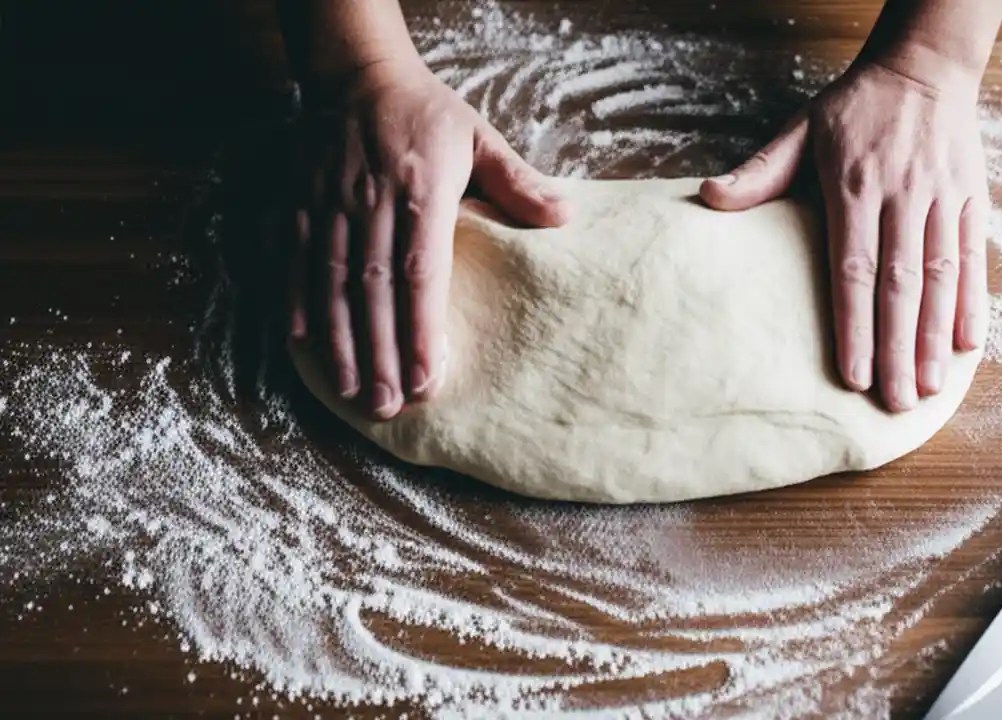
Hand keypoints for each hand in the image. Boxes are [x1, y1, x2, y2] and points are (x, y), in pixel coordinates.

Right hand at [289, 60, 568, 418]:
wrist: (358, 72)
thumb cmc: (428, 113)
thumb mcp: (481, 138)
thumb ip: (520, 182)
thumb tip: (565, 217)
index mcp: (420, 194)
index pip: (420, 274)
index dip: (420, 330)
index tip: (426, 378)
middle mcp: (369, 205)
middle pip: (373, 291)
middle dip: (380, 353)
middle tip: (388, 406)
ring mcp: (328, 207)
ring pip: (330, 284)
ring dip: (339, 341)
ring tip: (351, 390)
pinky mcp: (299, 205)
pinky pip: (293, 260)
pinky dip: (296, 303)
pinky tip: (302, 346)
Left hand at [700, 57, 989, 411]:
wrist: (925, 65)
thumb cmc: (855, 106)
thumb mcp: (802, 128)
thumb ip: (762, 171)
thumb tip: (709, 197)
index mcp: (854, 186)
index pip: (853, 270)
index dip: (854, 326)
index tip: (852, 376)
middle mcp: (902, 196)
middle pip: (901, 285)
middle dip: (897, 348)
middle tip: (895, 402)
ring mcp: (943, 198)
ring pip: (942, 277)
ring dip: (935, 337)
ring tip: (928, 387)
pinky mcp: (973, 197)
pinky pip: (975, 256)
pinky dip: (973, 301)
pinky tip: (967, 344)